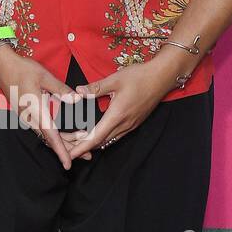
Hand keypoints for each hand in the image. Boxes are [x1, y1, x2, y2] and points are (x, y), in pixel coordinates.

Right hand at [0, 47, 81, 170]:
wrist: (2, 67)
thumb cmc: (23, 69)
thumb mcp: (44, 76)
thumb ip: (61, 89)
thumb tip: (77, 100)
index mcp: (35, 109)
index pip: (50, 135)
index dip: (60, 150)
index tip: (68, 163)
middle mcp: (30, 118)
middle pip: (50, 140)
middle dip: (69, 149)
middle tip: (88, 155)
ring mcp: (27, 118)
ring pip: (47, 136)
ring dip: (64, 142)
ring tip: (82, 143)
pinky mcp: (27, 116)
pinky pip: (42, 130)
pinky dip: (55, 136)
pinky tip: (66, 136)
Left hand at [63, 54, 178, 159]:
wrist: (161, 77)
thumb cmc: (139, 76)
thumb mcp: (114, 80)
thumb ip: (95, 88)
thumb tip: (77, 91)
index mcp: (117, 115)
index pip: (96, 137)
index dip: (82, 147)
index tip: (71, 155)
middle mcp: (125, 124)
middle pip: (101, 142)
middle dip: (85, 147)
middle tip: (70, 149)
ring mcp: (131, 125)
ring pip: (110, 140)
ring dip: (96, 143)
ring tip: (81, 143)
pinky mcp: (136, 122)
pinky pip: (118, 135)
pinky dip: (106, 138)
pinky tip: (100, 134)